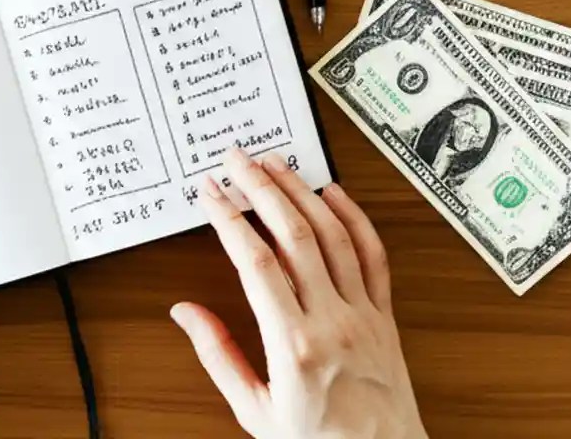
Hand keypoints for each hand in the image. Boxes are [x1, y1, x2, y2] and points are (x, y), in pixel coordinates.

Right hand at [171, 148, 425, 438]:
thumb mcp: (254, 410)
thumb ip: (218, 355)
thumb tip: (185, 313)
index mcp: (293, 345)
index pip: (255, 263)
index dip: (229, 220)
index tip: (210, 194)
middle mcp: (332, 322)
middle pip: (294, 235)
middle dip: (262, 189)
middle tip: (238, 159)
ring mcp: (363, 315)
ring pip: (334, 235)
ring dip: (302, 192)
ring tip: (276, 164)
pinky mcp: (385, 316)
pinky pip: (373, 255)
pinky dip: (355, 218)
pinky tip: (335, 194)